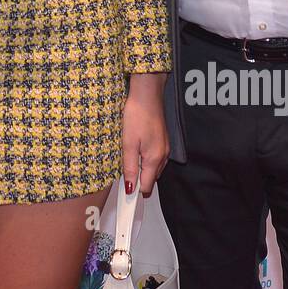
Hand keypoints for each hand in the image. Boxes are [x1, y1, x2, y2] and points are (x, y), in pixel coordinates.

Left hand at [121, 73, 168, 196]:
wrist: (147, 95)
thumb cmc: (137, 115)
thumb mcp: (128, 144)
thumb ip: (129, 167)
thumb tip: (130, 188)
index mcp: (154, 159)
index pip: (146, 186)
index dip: (134, 191)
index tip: (123, 192)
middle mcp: (162, 156)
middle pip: (150, 179)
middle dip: (138, 180)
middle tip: (122, 174)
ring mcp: (164, 148)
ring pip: (153, 168)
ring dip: (142, 169)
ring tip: (128, 160)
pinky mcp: (163, 141)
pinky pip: (155, 158)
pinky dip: (146, 159)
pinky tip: (137, 150)